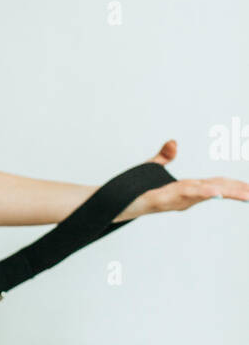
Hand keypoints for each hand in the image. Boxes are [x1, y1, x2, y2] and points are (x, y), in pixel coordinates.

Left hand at [115, 139, 248, 219]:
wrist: (109, 202)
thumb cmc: (132, 190)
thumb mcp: (150, 169)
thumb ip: (163, 156)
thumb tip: (174, 143)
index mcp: (184, 190)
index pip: (215, 186)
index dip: (234, 187)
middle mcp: (180, 197)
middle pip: (214, 191)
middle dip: (237, 192)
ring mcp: (170, 200)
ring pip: (202, 194)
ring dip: (223, 193)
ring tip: (244, 194)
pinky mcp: (157, 200)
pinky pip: (181, 196)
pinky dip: (199, 194)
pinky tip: (212, 193)